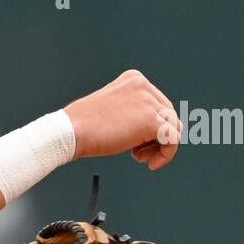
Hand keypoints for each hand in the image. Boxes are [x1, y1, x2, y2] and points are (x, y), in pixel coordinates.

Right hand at [63, 69, 182, 169]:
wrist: (69, 131)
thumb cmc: (83, 125)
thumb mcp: (111, 108)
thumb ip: (132, 110)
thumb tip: (154, 128)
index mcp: (135, 79)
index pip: (159, 104)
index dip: (152, 126)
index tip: (137, 142)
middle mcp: (144, 86)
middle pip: (169, 115)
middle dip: (158, 137)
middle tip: (139, 153)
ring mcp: (148, 102)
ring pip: (173, 127)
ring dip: (160, 146)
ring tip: (140, 156)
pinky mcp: (150, 121)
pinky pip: (173, 139)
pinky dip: (166, 154)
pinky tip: (151, 164)